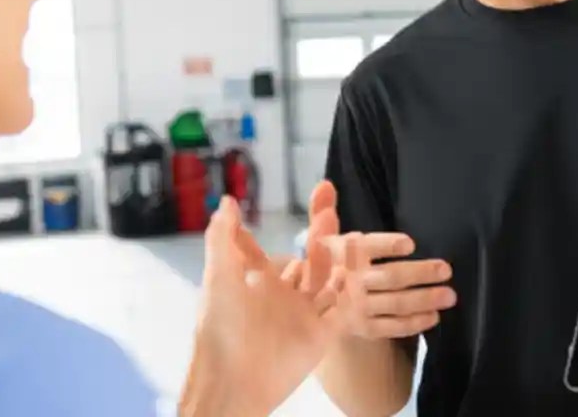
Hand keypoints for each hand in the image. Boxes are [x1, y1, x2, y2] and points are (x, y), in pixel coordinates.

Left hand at [183, 196, 346, 416]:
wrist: (234, 379)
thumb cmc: (221, 327)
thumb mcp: (219, 275)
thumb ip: (222, 237)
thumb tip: (226, 200)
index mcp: (257, 285)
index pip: (269, 254)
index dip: (291, 226)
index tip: (310, 198)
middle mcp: (283, 298)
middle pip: (310, 261)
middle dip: (320, 235)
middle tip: (329, 210)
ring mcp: (304, 317)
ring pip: (330, 282)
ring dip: (342, 261)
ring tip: (354, 237)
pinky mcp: (321, 337)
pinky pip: (343, 312)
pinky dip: (352, 294)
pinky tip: (358, 273)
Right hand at [304, 182, 457, 340]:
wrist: (306, 307)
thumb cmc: (323, 264)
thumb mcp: (319, 237)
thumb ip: (322, 209)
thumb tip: (325, 184)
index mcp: (342, 253)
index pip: (366, 247)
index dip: (387, 245)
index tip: (410, 244)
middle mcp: (349, 281)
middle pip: (390, 277)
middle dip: (420, 273)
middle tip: (446, 269)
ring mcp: (356, 307)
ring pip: (396, 303)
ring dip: (425, 299)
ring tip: (449, 295)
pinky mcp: (363, 328)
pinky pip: (392, 327)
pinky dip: (413, 323)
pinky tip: (434, 317)